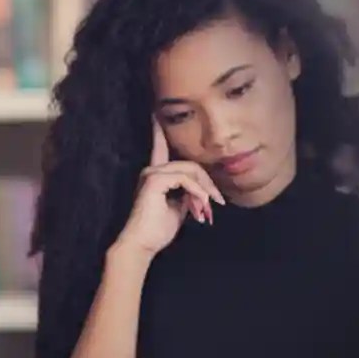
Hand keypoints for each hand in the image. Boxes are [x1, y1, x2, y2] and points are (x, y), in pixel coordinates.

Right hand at [113, 119, 224, 257]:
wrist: (142, 245)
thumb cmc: (157, 230)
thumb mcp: (178, 209)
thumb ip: (187, 195)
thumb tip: (201, 191)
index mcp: (156, 175)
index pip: (160, 148)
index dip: (158, 131)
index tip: (155, 112)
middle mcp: (152, 170)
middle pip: (190, 164)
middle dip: (207, 183)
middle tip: (216, 202)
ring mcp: (152, 174)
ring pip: (190, 170)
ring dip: (204, 190)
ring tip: (207, 208)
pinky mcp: (155, 180)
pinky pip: (185, 178)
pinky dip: (197, 192)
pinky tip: (199, 206)